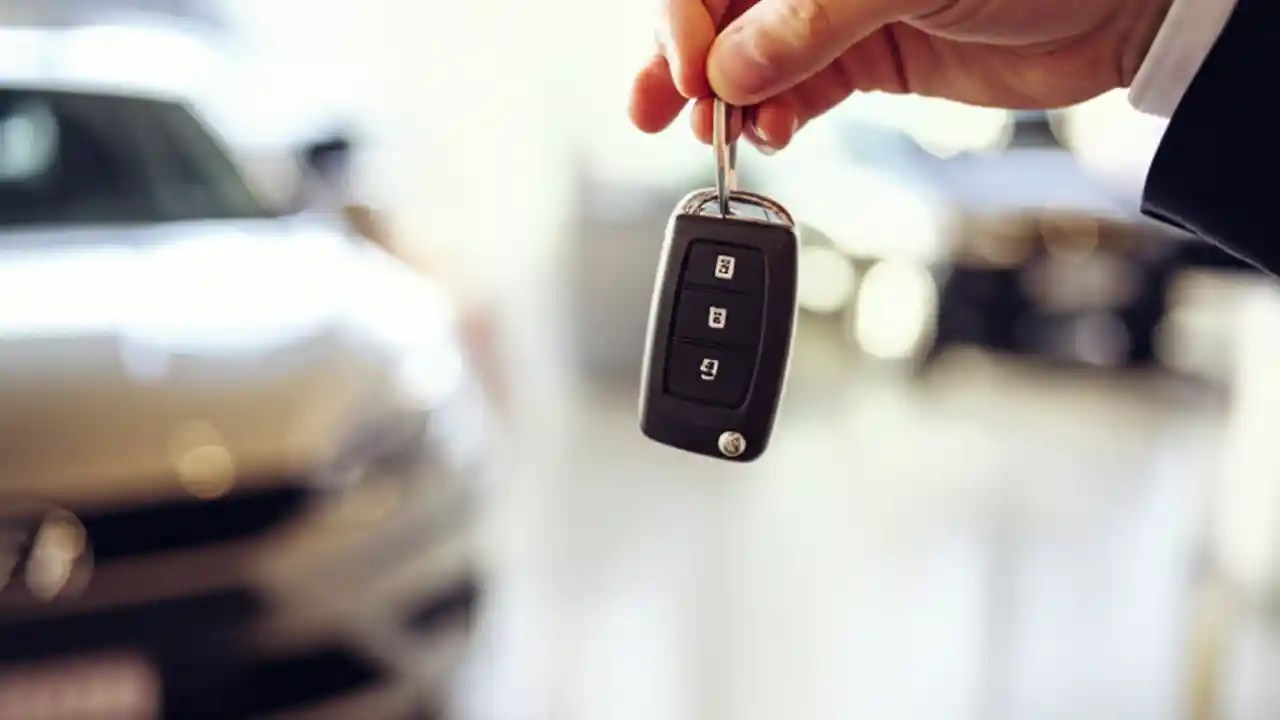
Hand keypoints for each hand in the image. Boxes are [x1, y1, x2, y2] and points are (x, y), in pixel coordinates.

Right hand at [629, 0, 1172, 151]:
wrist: (1123, 8)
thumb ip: (810, 23)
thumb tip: (731, 70)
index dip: (687, 13)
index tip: (689, 67)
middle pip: (720, 8)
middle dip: (682, 58)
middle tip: (659, 108)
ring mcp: (837, 11)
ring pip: (748, 55)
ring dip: (722, 98)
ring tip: (712, 134)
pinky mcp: (865, 58)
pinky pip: (795, 91)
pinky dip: (774, 116)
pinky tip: (769, 133)